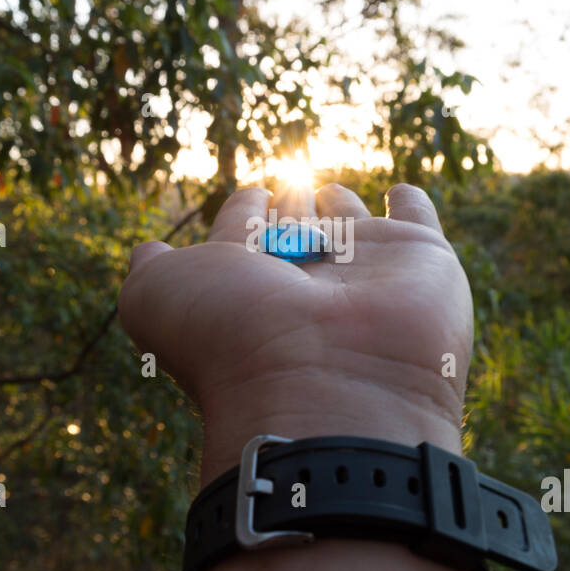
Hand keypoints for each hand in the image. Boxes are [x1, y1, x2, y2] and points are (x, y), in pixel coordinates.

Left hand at [118, 183, 473, 485]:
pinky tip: (401, 192)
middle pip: (295, 228)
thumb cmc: (233, 340)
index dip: (242, 212)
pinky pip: (417, 220)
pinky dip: (410, 203)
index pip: (242, 236)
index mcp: (246, 287)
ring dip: (338, 201)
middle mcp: (305, 284)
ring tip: (329, 191)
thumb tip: (149, 250)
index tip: (249, 194)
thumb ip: (148, 271)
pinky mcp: (420, 259)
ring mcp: (364, 272)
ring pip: (349, 222)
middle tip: (287, 188)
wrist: (329, 382)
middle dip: (288, 205)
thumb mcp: (156, 300)